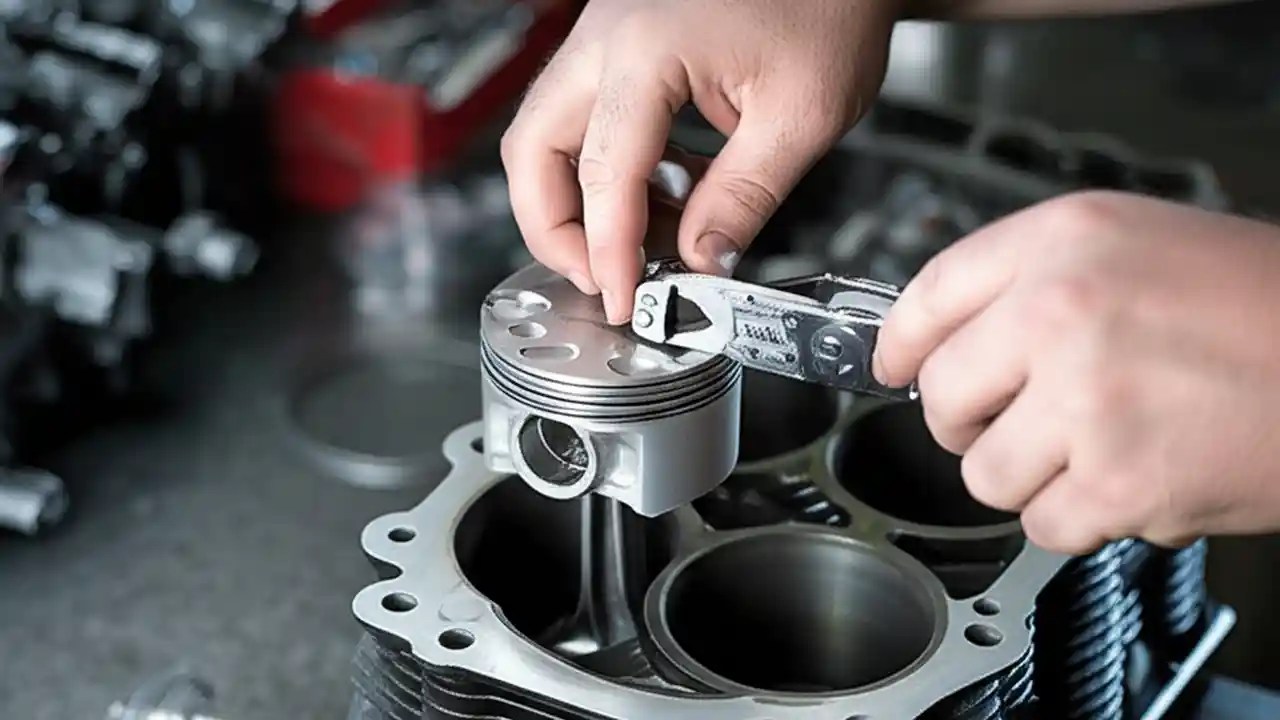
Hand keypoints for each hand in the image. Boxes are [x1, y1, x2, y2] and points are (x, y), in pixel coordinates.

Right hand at [501, 0, 898, 322]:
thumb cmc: (829, 3)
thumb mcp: (803, 115)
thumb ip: (744, 198)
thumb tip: (703, 262)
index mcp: (646, 49)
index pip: (604, 174)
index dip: (609, 253)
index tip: (623, 301)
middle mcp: (607, 36)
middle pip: (532, 149)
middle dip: (555, 229)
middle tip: (601, 278)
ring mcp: (606, 34)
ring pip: (547, 133)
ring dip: (578, 202)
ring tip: (642, 245)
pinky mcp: (621, 42)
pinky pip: (587, 118)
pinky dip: (610, 171)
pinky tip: (664, 199)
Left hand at [873, 191, 1279, 553]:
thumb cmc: (1258, 303)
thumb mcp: (1133, 245)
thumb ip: (1030, 280)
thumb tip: (938, 338)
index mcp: (1062, 241)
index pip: (926, 299)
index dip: (900, 345)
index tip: (896, 368)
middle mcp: (1061, 310)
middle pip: (942, 397)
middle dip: (973, 420)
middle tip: (1025, 416)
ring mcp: (1087, 398)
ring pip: (985, 473)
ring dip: (1034, 473)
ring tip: (1099, 443)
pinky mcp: (1119, 481)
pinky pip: (1044, 525)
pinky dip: (1083, 516)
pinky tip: (1132, 476)